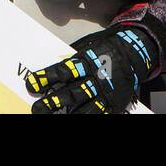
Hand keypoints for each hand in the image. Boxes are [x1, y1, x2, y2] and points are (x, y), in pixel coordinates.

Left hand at [24, 25, 156, 113]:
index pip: (62, 71)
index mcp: (86, 62)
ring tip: (52, 118)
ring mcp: (105, 92)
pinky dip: (88, 116)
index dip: (46, 78)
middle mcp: (94, 78)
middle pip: (71, 93)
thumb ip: (72, 59)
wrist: (134, 53)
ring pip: (85, 108)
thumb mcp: (88, 47)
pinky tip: (77, 118)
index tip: (31, 84)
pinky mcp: (114, 103)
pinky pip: (100, 114)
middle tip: (37, 109)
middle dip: (53, 102)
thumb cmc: (105, 49)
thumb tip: (52, 66)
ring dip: (69, 115)